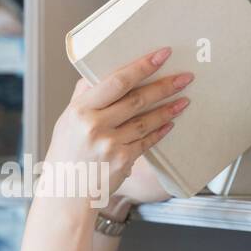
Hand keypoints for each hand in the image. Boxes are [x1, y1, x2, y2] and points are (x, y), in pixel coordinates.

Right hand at [43, 47, 192, 208]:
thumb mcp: (67, 121)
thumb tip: (100, 71)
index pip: (116, 81)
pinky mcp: (122, 162)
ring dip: (168, 109)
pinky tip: (170, 123)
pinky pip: (146, 142)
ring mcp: (109, 145)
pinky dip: (159, 131)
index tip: (162, 55)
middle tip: (185, 76)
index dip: (142, 66)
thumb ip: (84, 97)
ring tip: (184, 99)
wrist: (65, 195)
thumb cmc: (65, 155)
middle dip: (164, 86)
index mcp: (79, 110)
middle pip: (136, 99)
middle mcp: (94, 126)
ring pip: (145, 121)